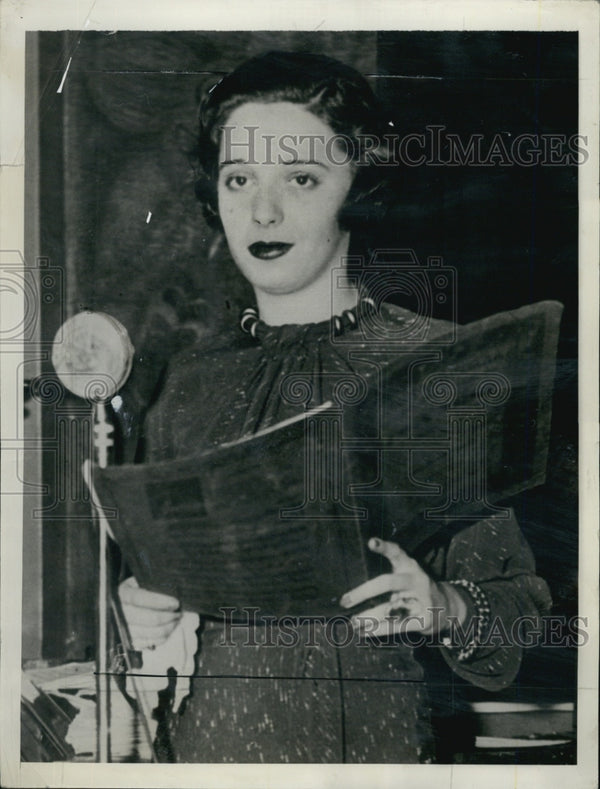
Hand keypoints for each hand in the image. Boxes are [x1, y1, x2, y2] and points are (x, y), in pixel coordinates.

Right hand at [118, 577, 182, 649]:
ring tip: (176, 619)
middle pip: (146, 618)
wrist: (125, 600)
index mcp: (121, 594)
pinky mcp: (129, 641)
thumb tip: (173, 591)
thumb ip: (153, 584)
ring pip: (149, 632)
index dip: (158, 602)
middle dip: (167, 616)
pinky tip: (169, 628)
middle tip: (179, 612)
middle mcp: (119, 612)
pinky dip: (162, 637)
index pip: (138, 598)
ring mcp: (123, 629)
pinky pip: (149, 642)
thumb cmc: (138, 588)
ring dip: (168, 627)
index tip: (175, 603)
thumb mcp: (142, 580)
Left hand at [340, 538, 465, 637]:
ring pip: (390, 608)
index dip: (384, 547)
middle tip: (345, 601)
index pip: (396, 552)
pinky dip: (378, 630)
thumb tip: (352, 595)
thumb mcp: (404, 578)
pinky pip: (397, 626)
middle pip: (387, 582)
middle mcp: (416, 579)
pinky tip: (365, 632)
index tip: (371, 542)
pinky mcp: (424, 618)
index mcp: (409, 566)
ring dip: (368, 616)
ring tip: (353, 622)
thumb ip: (384, 581)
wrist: (447, 608)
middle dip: (364, 592)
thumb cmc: (414, 591)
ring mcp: (422, 599)